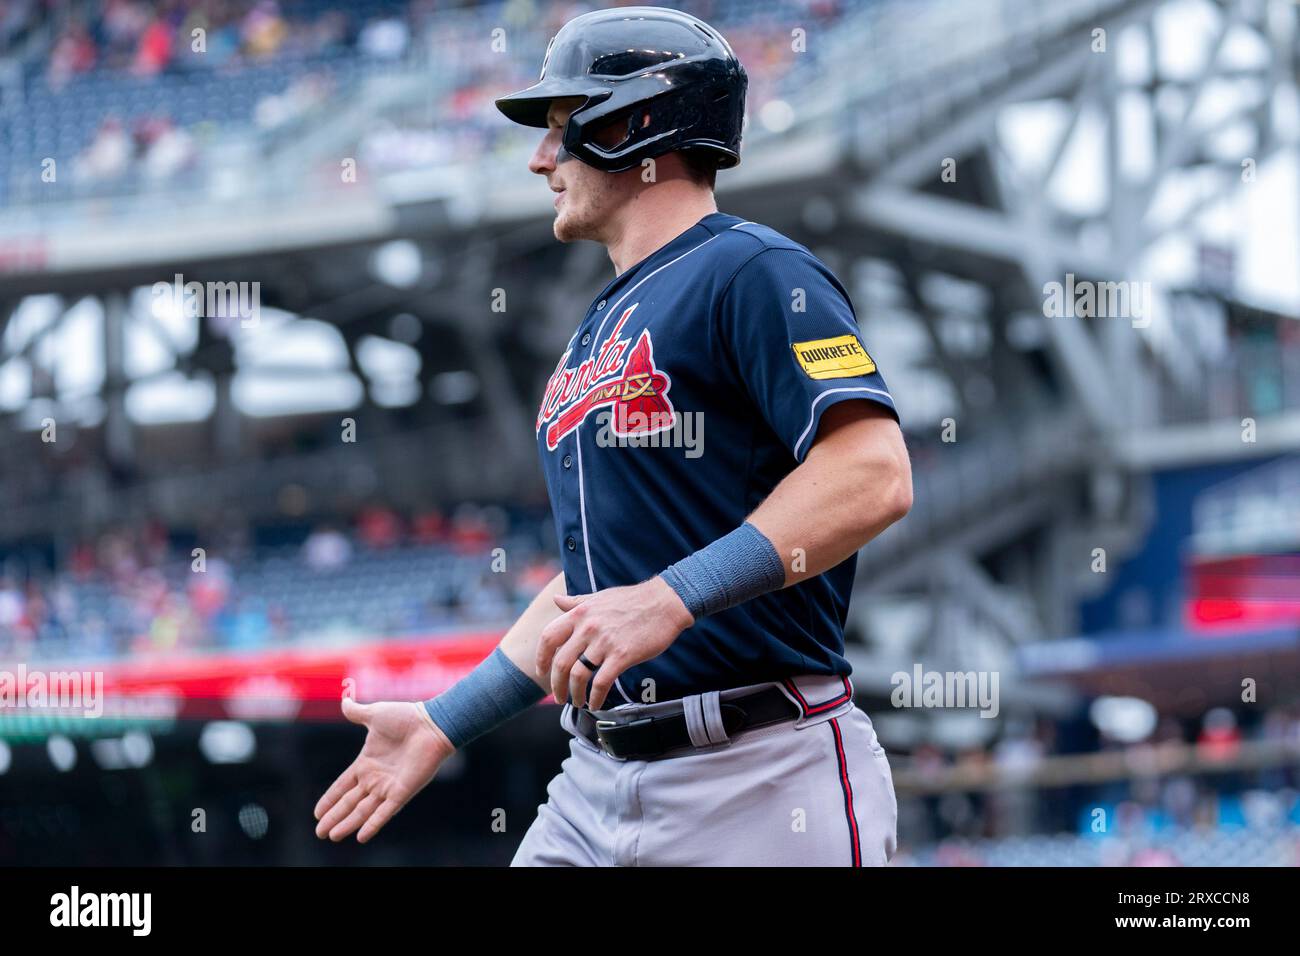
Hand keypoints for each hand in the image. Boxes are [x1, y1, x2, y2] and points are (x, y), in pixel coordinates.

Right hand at [313, 698, 453, 842]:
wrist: (432, 723)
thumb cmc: (407, 718)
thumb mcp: (375, 715)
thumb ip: (357, 713)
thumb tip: (344, 701)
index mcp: (367, 763)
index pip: (343, 786)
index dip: (330, 799)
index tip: (317, 812)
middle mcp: (376, 778)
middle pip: (350, 802)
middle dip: (334, 817)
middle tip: (319, 833)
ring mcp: (389, 786)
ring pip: (363, 810)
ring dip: (348, 824)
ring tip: (332, 836)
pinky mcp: (403, 791)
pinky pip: (386, 812)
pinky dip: (373, 824)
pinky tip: (361, 836)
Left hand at [536, 577, 693, 710]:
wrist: (665, 603)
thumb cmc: (633, 599)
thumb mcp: (600, 597)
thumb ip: (576, 602)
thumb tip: (556, 599)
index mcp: (580, 613)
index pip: (548, 637)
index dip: (541, 657)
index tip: (541, 671)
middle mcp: (588, 627)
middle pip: (560, 663)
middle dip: (556, 685)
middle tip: (559, 696)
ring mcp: (604, 642)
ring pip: (578, 676)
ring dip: (574, 694)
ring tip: (577, 702)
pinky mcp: (622, 656)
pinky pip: (601, 683)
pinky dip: (595, 697)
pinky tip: (596, 704)